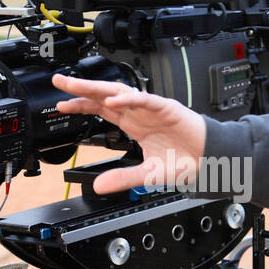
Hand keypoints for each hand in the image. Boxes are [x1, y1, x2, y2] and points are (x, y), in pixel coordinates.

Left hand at [52, 74, 206, 193]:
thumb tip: (98, 186)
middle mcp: (139, 112)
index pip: (101, 109)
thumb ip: (122, 178)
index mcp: (133, 124)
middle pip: (104, 95)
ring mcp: (151, 108)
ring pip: (120, 91)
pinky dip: (129, 98)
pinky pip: (145, 99)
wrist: (210, 160)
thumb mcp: (146, 175)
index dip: (81, 105)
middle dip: (80, 88)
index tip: (61, 105)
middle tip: (59, 82)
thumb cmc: (183, 161)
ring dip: (97, 88)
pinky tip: (112, 99)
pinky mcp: (167, 108)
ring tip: (76, 85)